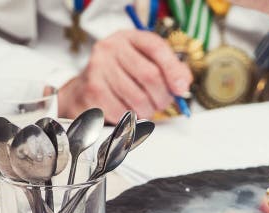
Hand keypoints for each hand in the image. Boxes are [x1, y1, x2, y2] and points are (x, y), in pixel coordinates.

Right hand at [59, 30, 192, 122]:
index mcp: (129, 38)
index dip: (174, 70)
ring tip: (144, 109)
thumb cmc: (124, 78)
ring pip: (138, 98)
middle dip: (162, 97)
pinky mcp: (91, 91)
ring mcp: (97, 68)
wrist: (86, 90)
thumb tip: (183, 84)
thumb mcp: (148, 65)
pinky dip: (130, 119)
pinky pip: (122, 112)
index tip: (181, 89)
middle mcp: (110, 47)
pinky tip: (127, 112)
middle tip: (161, 104)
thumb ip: (171, 71)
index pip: (156, 47)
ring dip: (148, 111)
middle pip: (150, 76)